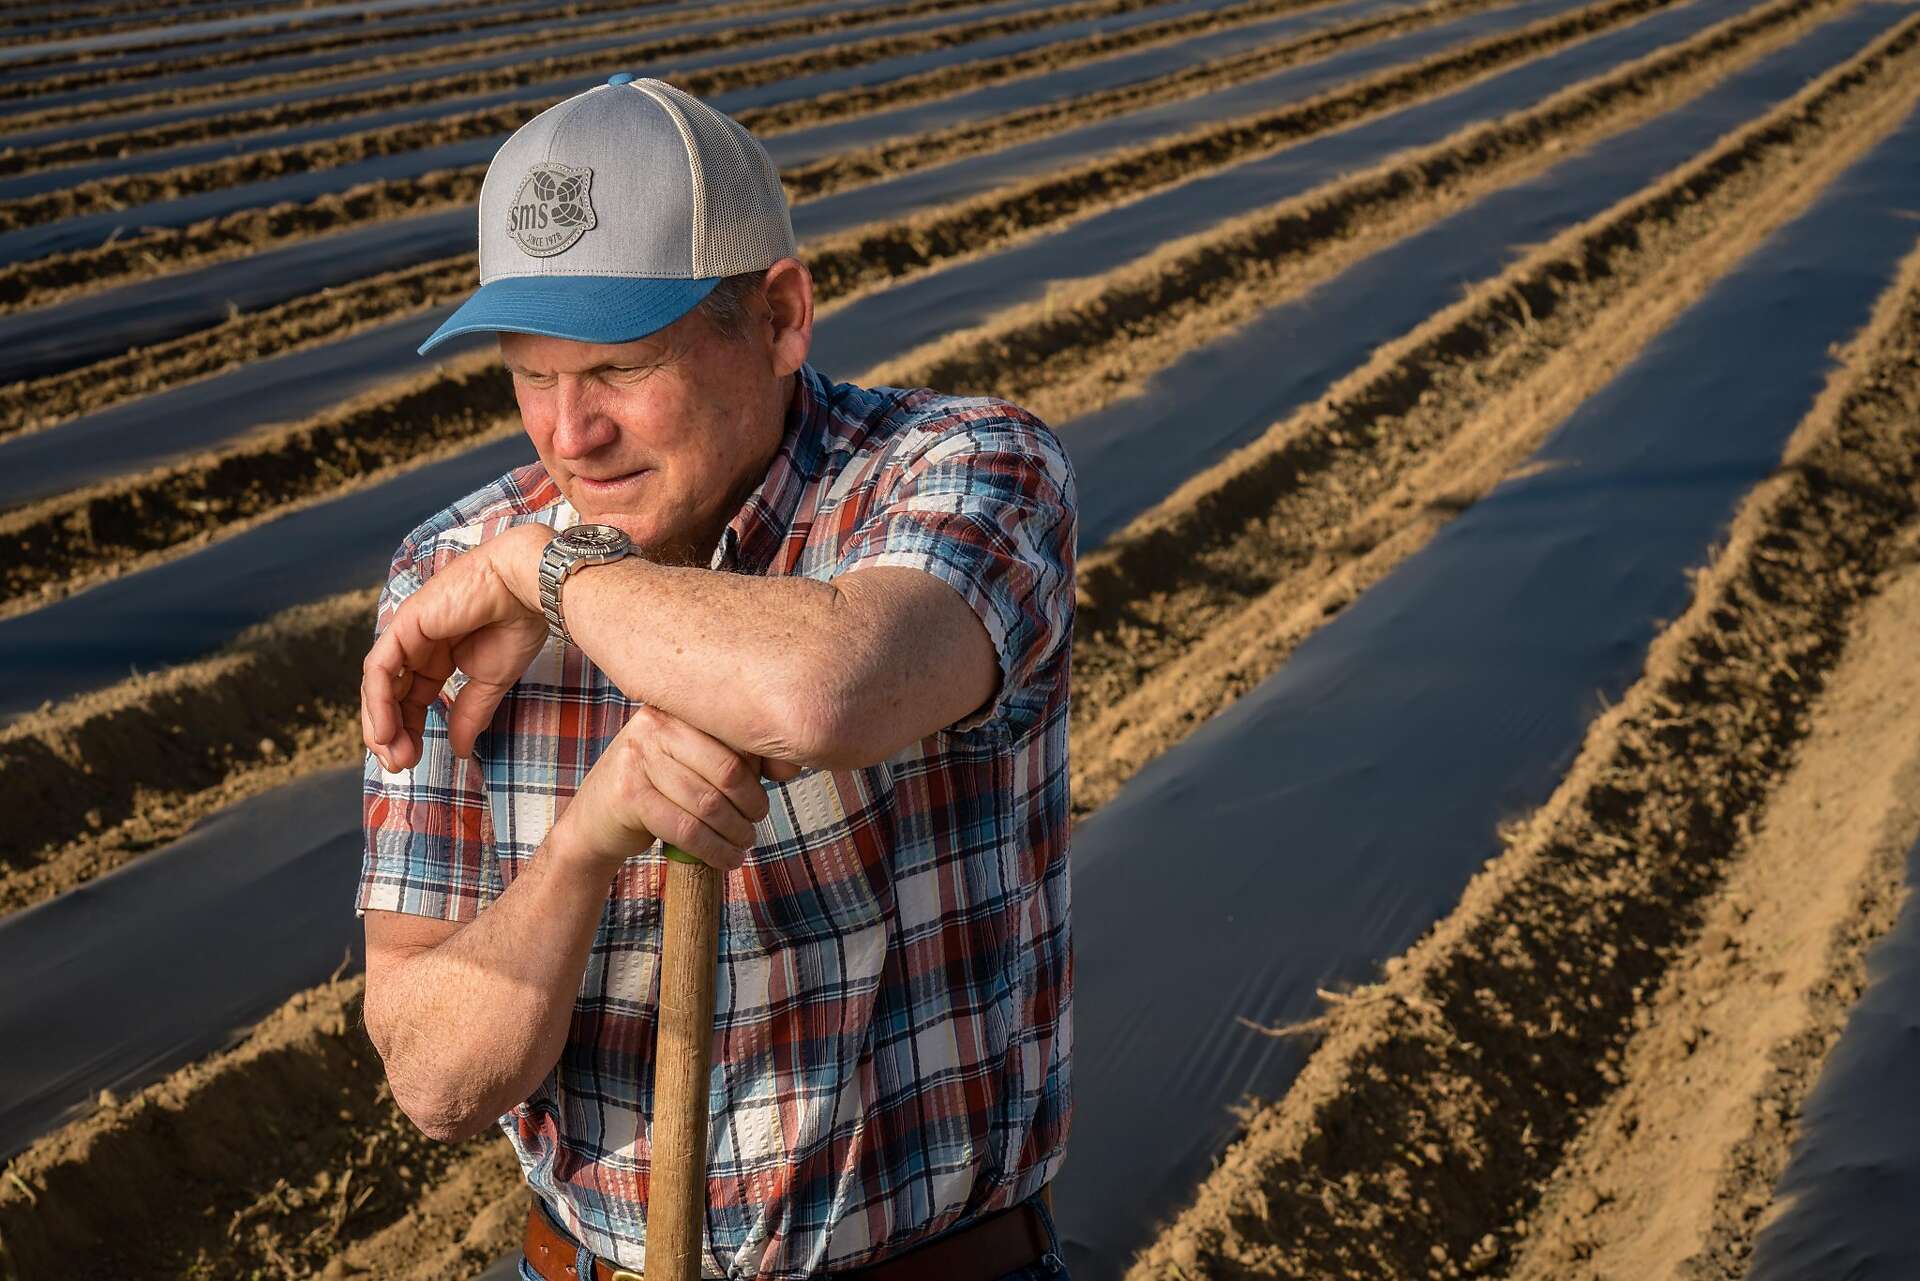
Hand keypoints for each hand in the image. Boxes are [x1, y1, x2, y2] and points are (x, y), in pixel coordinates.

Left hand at [363, 524, 550, 769]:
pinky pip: (380, 670)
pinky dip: (378, 702)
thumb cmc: (517, 623)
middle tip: (398, 766)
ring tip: (392, 755)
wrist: (528, 588)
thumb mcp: (491, 682)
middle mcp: (416, 645)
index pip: (411, 698)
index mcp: (437, 655)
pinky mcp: (404, 626)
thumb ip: (470, 714)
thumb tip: (459, 750)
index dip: (409, 730)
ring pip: (378, 685)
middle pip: (390, 695)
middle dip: (390, 733)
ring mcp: (407, 633)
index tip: (412, 760)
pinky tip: (384, 731)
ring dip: (380, 724)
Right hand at [556, 704, 803, 872]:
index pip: (736, 736)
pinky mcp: (628, 796)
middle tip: (756, 822)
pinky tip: (726, 858)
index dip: (761, 768)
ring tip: (744, 843)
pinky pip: (687, 829)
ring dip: (736, 833)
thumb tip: (790, 765)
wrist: (594, 824)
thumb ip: (729, 753)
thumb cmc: (655, 790)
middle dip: (752, 805)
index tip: (769, 791)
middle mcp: (655, 725)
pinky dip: (714, 850)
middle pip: (727, 771)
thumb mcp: (687, 760)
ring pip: (709, 804)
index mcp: (676, 708)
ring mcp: (637, 758)